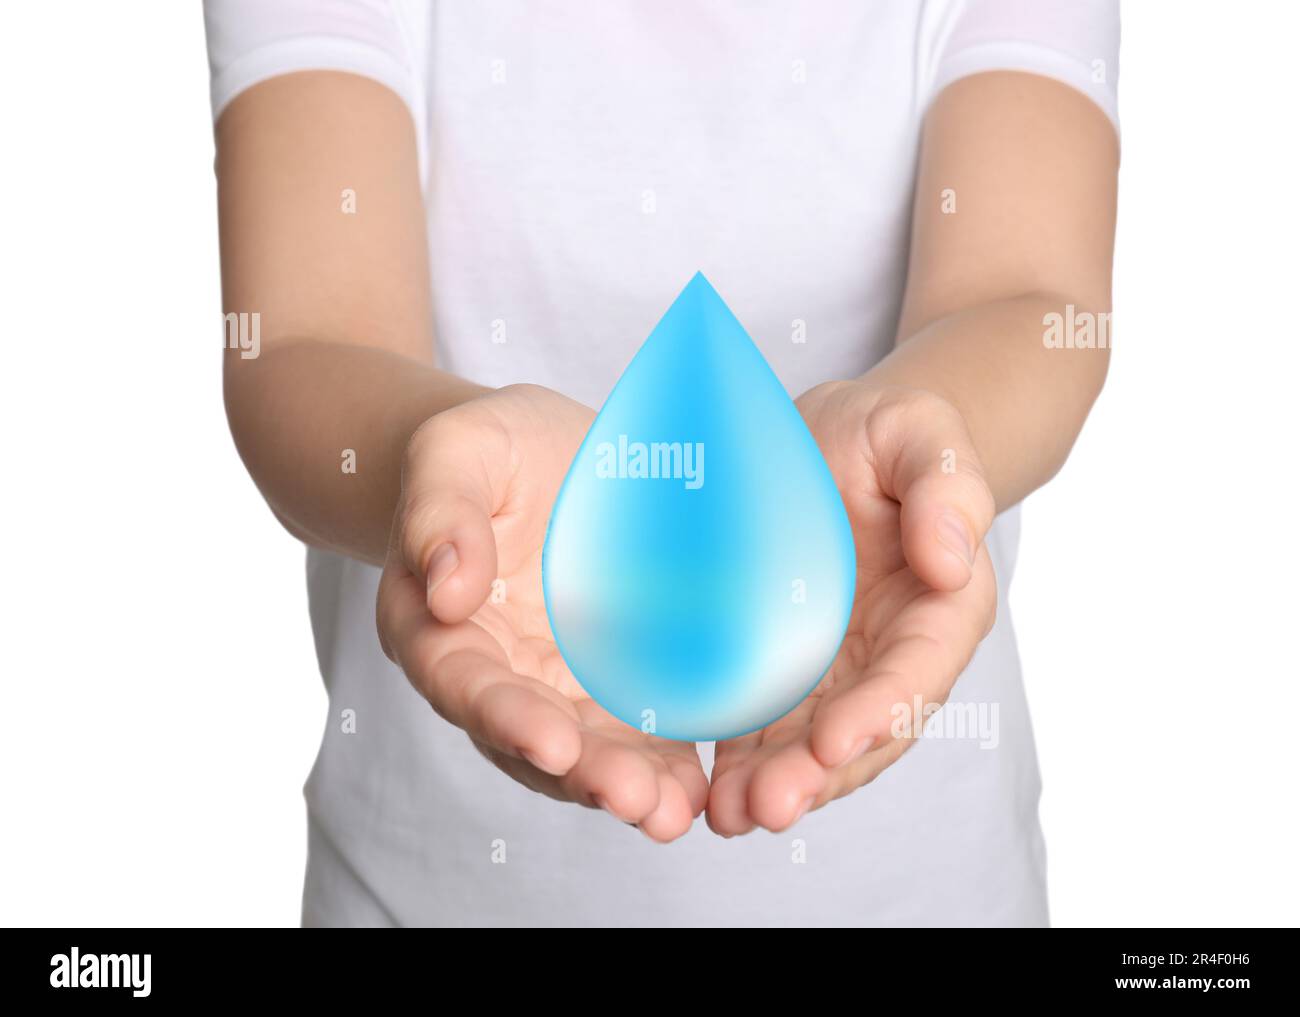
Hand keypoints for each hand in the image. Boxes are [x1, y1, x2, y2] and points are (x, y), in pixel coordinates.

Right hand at [377, 384, 708, 839]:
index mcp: (439, 625)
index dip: (505, 718)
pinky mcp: (616, 680)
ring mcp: (560, 684)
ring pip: (588, 750)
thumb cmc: (488, 452)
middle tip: (635, 801)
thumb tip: (445, 591)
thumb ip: (440, 512)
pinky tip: (703, 786)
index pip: (463, 683)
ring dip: (629, 786)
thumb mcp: (456, 452)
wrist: (545, 455)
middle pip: (530, 739)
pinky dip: (667, 762)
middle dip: (583, 774)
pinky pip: (640, 729)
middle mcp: (498, 672)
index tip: (551, 743)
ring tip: (674, 813)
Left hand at [707, 382, 997, 834]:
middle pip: (863, 729)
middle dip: (819, 774)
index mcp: (939, 606)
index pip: (918, 670)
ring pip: (812, 744)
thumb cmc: (885, 436)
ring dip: (776, 784)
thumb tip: (954, 560)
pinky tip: (706, 793)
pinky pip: (765, 725)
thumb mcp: (920, 432)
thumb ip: (948, 486)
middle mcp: (890, 653)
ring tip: (730, 816)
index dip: (882, 711)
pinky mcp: (783, 671)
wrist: (833, 445)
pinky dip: (740, 762)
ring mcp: (836, 671)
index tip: (837, 744)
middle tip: (769, 807)